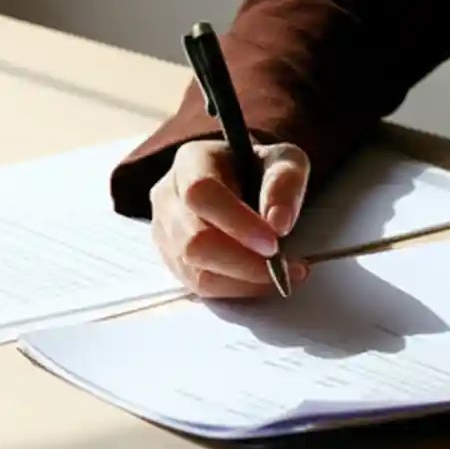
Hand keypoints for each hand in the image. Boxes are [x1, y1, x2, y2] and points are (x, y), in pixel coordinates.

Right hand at [149, 139, 309, 297]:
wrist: (240, 180)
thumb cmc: (259, 168)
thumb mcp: (284, 160)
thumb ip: (284, 182)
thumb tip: (279, 224)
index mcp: (190, 162)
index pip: (200, 194)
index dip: (236, 222)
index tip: (273, 243)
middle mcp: (167, 197)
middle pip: (192, 241)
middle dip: (242, 262)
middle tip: (284, 266)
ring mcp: (164, 233)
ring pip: (195, 271)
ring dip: (243, 280)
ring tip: (282, 274)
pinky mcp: (173, 261)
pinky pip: (200, 286)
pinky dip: (236, 289)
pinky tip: (262, 279)